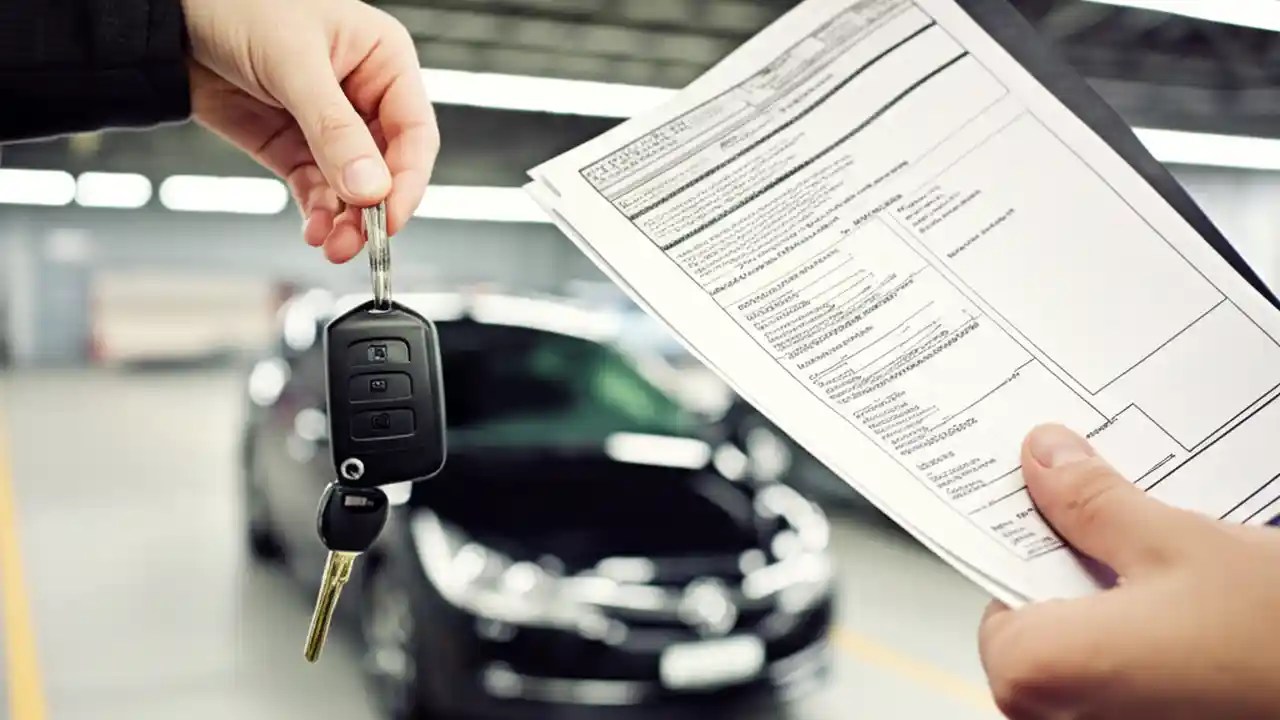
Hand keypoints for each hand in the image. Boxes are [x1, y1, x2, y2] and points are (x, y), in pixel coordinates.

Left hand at [180, 0, 438, 262]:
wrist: (168, 18)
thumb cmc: (238, 4)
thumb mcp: (293, 63)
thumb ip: (334, 130)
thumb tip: (369, 188)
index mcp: (384, 61)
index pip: (414, 133)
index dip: (406, 180)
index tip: (389, 217)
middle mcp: (364, 95)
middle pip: (387, 168)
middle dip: (372, 209)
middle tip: (357, 242)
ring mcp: (330, 125)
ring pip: (353, 187)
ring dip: (346, 220)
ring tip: (332, 244)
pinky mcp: (294, 146)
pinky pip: (317, 189)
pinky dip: (318, 213)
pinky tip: (313, 228)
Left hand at [979, 424, 1279, 719]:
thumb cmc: (1276, 646)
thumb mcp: (1176, 544)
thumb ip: (1092, 503)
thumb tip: (1045, 461)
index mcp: (1040, 670)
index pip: (993, 595)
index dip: (1029, 545)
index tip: (1055, 502)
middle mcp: (1060, 718)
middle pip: (1039, 621)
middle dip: (1077, 570)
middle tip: (1118, 524)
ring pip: (1084, 650)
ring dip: (1115, 605)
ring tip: (1164, 567)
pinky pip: (1122, 679)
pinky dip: (1141, 641)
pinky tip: (1186, 611)